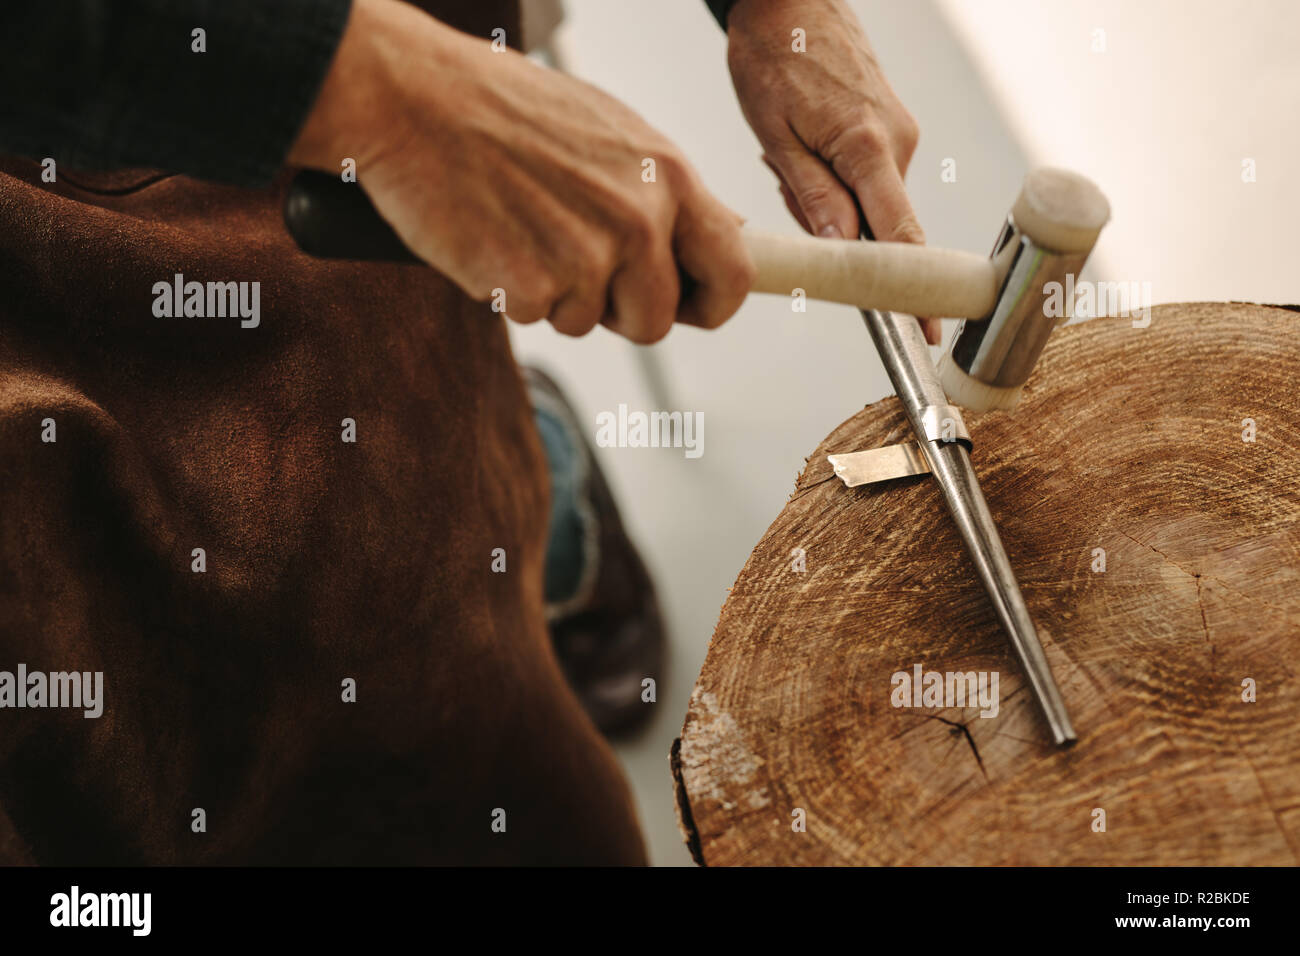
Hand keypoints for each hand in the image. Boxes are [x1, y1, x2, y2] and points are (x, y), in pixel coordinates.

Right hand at [289, 0, 755, 341]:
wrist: (416, 98)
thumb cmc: (510, 110)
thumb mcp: (615, 133)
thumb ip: (666, 190)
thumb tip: (725, 232)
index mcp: (670, 176)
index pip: (733, 271)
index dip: (710, 303)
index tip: (689, 308)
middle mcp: (639, 220)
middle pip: (656, 320)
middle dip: (620, 310)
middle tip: (576, 265)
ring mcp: (586, 258)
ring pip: (589, 322)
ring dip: (557, 294)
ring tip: (523, 228)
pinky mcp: (531, 287)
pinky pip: (536, 317)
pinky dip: (512, 291)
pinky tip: (493, 237)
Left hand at [725, 0, 938, 342]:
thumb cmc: (776, 56)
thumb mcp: (777, 135)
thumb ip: (813, 198)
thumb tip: (841, 251)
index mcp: (869, 147)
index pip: (900, 236)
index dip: (911, 289)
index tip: (925, 329)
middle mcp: (898, 142)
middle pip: (877, 223)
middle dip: (834, 227)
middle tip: (785, 177)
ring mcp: (901, 133)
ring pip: (868, 200)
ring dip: (828, 197)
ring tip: (788, 148)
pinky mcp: (893, 127)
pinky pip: (868, 176)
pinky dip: (836, 175)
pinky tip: (805, 142)